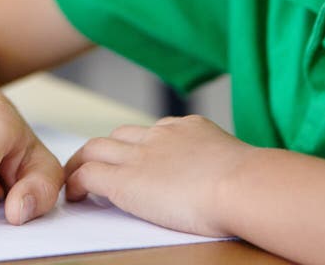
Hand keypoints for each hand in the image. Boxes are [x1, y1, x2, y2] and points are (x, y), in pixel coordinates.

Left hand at [64, 114, 251, 236]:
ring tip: (73, 179)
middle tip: (94, 166)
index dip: (140, 146)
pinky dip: (77, 181)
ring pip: (96, 147)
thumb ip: (224, 164)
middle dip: (105, 149)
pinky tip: (75, 196)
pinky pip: (89, 173)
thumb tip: (232, 176)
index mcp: (189, 128)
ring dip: (82, 161)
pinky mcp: (126, 179)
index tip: (137, 161)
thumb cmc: (251, 183)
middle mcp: (161, 134)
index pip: (154, 131)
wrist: (240, 184)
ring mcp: (141, 154)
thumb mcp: (238, 162)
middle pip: (120, 134)